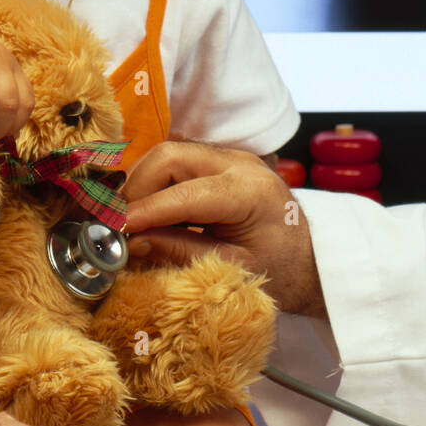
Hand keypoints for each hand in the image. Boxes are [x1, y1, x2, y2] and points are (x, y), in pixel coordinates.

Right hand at [122, 141, 325, 317]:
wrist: (311, 260)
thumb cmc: (281, 271)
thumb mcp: (233, 270)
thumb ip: (182, 252)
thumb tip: (132, 240)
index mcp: (251, 192)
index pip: (185, 193)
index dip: (144, 211)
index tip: (114, 231)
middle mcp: (240, 163)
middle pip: (170, 156)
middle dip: (137, 189)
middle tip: (119, 226)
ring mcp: (230, 157)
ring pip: (169, 153)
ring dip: (143, 184)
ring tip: (130, 221)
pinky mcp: (221, 161)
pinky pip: (178, 162)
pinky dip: (156, 183)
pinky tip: (150, 214)